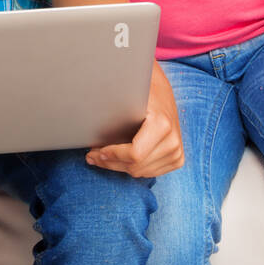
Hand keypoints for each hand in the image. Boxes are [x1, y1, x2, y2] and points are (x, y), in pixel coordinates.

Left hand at [86, 62, 183, 177]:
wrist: (162, 91)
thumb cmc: (141, 91)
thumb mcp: (127, 94)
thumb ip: (112, 106)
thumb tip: (86, 112)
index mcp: (162, 124)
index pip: (134, 154)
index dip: (112, 156)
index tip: (96, 152)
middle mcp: (173, 141)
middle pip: (135, 166)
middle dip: (110, 163)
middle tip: (92, 156)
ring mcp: (176, 152)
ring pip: (141, 172)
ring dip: (119, 167)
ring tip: (100, 157)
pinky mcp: (177, 159)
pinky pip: (149, 173)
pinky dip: (132, 168)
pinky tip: (119, 159)